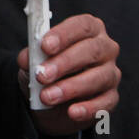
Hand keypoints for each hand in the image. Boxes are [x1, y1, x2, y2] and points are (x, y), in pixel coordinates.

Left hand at [17, 14, 120, 134]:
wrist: (51, 103)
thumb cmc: (48, 72)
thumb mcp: (34, 62)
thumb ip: (31, 57)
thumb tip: (27, 58)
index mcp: (89, 31)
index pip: (83, 26)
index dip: (65, 34)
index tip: (45, 46)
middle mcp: (105, 49)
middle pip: (92, 50)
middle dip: (65, 63)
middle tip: (43, 75)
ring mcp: (111, 73)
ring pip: (99, 77)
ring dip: (71, 87)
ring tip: (47, 97)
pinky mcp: (111, 98)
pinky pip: (105, 103)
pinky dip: (88, 108)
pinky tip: (72, 112)